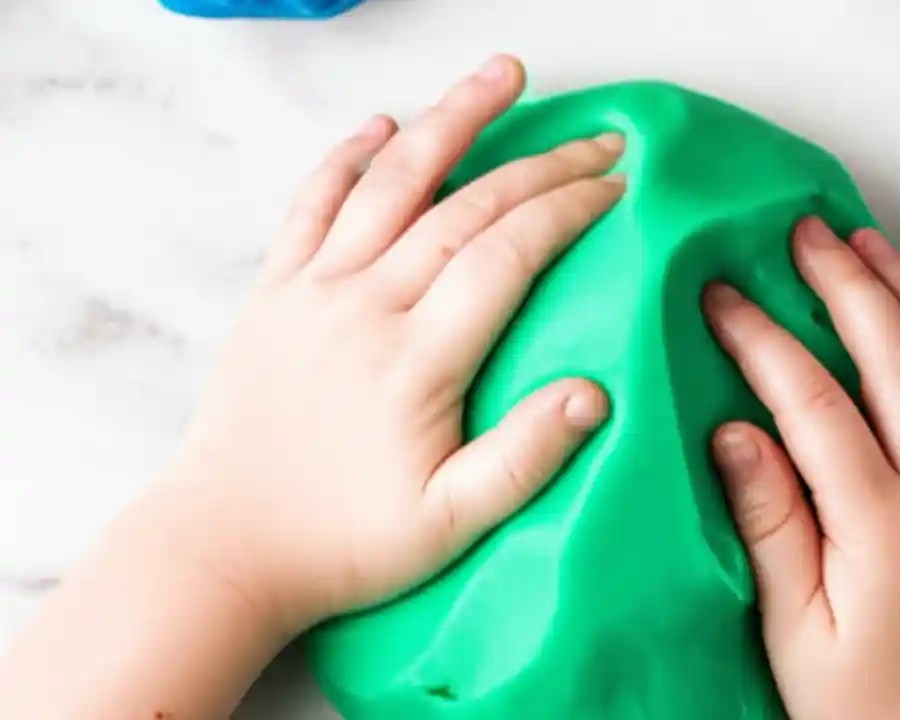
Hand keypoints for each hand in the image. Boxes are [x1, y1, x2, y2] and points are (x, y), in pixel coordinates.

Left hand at [159, 54, 624, 632]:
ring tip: (500, 74)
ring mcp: (312, 292)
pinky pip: (310, 204)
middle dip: (540, 164)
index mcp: (415, 359)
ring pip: (389, 181)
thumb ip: (525, 457)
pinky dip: (346, 158)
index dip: (566, 212)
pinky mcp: (274, 294)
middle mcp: (363, 306)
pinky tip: (378, 125)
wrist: (221, 547)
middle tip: (599, 139)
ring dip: (449, 119)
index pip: (506, 256)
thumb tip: (593, 393)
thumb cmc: (340, 543)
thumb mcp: (448, 523)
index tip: (616, 189)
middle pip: (464, 207)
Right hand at [703, 219, 899, 719]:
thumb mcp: (802, 638)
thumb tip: (733, 435)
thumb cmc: (881, 714)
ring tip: (874, 244)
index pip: (812, 400)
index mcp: (879, 520)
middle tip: (804, 230)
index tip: (721, 295)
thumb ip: (772, 529)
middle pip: (896, 356)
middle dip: (847, 284)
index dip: (763, 339)